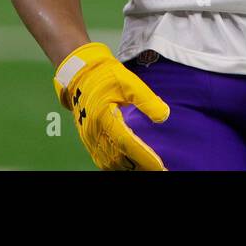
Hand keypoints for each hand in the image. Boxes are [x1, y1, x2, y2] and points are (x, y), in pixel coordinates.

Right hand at [53, 42, 169, 169]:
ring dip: (129, 168)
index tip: (160, 166)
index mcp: (105, 116)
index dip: (144, 157)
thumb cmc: (107, 77)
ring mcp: (90, 139)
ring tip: (148, 168)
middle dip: (140, 166)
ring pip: (110, 163)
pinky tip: (130, 166)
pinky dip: (117, 167)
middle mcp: (95, 132)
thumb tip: (164, 116)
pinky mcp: (88, 141)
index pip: (127, 144)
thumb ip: (147, 100)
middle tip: (160, 170)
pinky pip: (102, 161)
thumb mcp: (129, 82)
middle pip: (120, 158)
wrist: (81, 75)